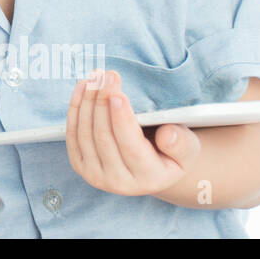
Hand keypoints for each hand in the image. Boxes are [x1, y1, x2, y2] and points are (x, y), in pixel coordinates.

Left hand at [65, 69, 199, 196]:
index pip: (131, 147)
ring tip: (96, 76)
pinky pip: (72, 134)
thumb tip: (167, 135)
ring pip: (85, 133)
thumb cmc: (171, 152)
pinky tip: (83, 87)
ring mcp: (96, 176)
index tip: (117, 94)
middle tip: (108, 75)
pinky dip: (75, 108)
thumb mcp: (187, 149)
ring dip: (88, 100)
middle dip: (103, 101)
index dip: (121, 120)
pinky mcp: (79, 165)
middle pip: (104, 137)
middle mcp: (119, 183)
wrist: (149, 167)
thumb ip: (180, 143)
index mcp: (149, 178)